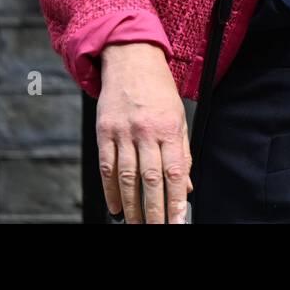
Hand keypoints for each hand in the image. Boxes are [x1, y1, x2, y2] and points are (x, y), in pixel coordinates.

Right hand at [97, 42, 191, 223]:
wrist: (131, 60)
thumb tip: (185, 186)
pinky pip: (107, 167)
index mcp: (170, 127)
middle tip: (156, 230)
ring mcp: (124, 131)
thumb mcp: (179, 116)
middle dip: (154, 211)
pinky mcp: (104, 132)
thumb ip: (182, 153)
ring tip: (135, 225)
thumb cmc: (158, 90)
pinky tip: (116, 206)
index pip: (175, 171)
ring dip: (132, 206)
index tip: (177, 221)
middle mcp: (147, 131)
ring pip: (126, 177)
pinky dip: (110, 191)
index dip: (175, 201)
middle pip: (150, 179)